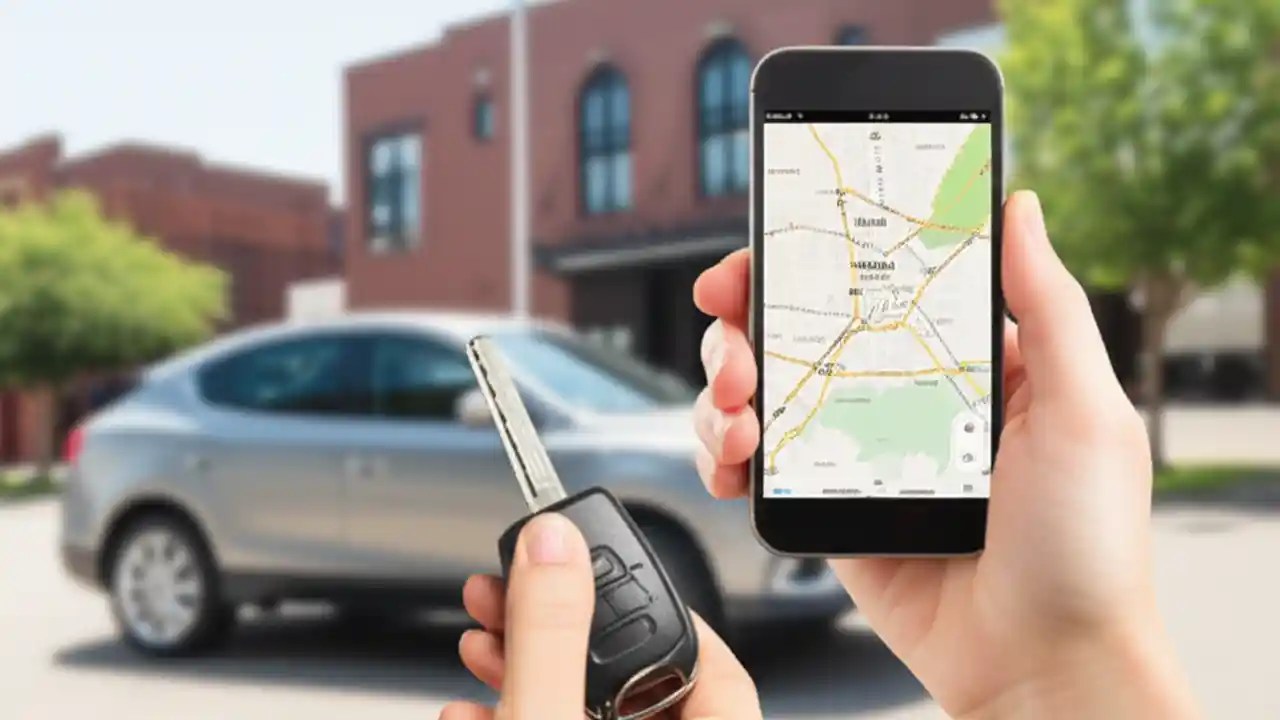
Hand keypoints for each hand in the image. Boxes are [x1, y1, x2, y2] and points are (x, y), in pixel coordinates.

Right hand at [440, 512, 761, 719]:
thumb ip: (552, 636)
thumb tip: (555, 547)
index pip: (717, 664)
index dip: (658, 606)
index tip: (597, 571)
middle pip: (637, 678)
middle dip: (561, 632)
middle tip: (512, 597)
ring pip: (589, 710)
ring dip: (527, 671)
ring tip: (479, 641)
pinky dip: (517, 716)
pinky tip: (472, 707)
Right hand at [692, 191, 1197, 718]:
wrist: (1040, 665)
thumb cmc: (1083, 545)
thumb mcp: (1081, 411)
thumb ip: (1047, 306)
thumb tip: (1018, 206)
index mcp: (961, 358)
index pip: (869, 280)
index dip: (807, 260)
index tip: (757, 256)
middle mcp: (900, 395)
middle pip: (794, 329)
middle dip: (743, 326)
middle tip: (735, 353)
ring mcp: (855, 452)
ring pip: (759, 391)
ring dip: (720, 391)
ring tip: (732, 422)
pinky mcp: (822, 507)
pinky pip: (753, 464)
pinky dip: (718, 454)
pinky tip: (727, 464)